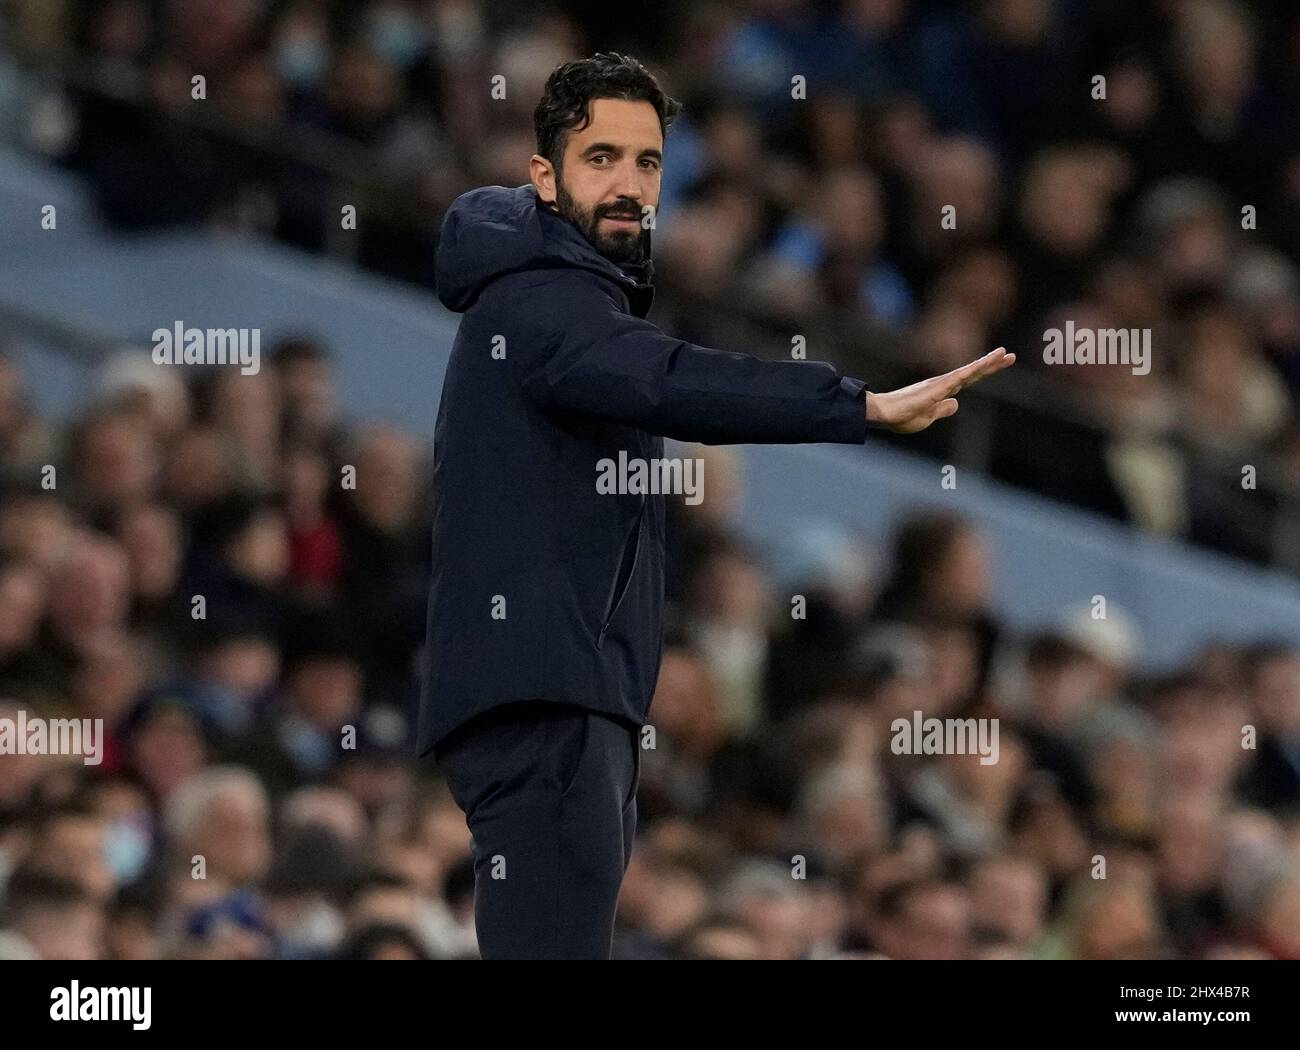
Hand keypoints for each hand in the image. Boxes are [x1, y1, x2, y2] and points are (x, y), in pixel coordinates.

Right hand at [865, 347, 1015, 433]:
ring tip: (1003, 354)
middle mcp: (943, 383)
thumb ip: (943, 409)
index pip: (969, 378)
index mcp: (942, 390)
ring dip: (986, 363)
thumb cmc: (901, 416)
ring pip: (968, 372)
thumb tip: (956, 403)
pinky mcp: (934, 389)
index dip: (986, 370)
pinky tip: (982, 365)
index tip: (1002, 362)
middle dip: (992, 364)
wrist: (883, 414)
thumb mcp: (928, 416)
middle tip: (1010, 355)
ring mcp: (939, 385)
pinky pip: (957, 378)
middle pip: (972, 372)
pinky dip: (971, 371)